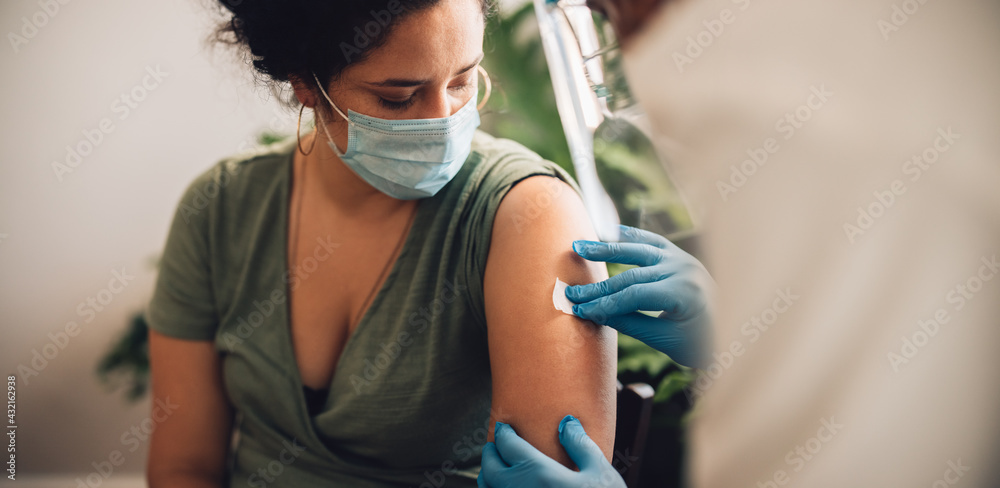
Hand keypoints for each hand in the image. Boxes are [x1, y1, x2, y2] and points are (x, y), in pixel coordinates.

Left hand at [478, 415, 624, 487]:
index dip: (503, 433)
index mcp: (538, 473)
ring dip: (489, 477)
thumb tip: (567, 423)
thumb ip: (580, 445)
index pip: (508, 446)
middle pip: (490, 468)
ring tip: (497, 470)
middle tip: (495, 446)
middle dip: (491, 454)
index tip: (503, 428)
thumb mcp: (600, 473)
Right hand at [567, 224, 712, 367]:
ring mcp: (683, 259)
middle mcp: (685, 270)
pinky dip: (628, 236)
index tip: (579, 310)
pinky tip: (606, 232)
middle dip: (598, 285)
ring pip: (638, 250)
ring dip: (606, 247)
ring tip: (579, 247)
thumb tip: (595, 313)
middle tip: (571, 291)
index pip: (634, 295)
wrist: (734, 331)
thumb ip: (631, 323)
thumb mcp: (667, 340)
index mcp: (686, 294)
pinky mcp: (680, 255)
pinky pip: (650, 241)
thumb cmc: (704, 343)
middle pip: (631, 274)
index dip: (603, 303)